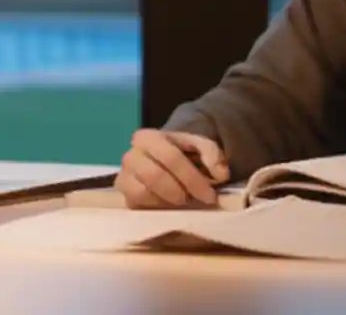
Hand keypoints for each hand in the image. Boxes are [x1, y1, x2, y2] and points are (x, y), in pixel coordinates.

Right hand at [115, 129, 230, 208]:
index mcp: (147, 137)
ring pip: (144, 194)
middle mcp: (130, 156)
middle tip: (198, 201)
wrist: (164, 160)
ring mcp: (123, 178)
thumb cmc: (183, 152)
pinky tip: (171, 205)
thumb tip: (221, 174)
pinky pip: (139, 208)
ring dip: (168, 202)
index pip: (171, 158)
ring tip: (184, 200)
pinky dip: (158, 209)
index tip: (210, 195)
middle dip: (180, 192)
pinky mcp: (124, 198)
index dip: (192, 178)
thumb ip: (212, 154)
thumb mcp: (200, 146)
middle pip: (155, 177)